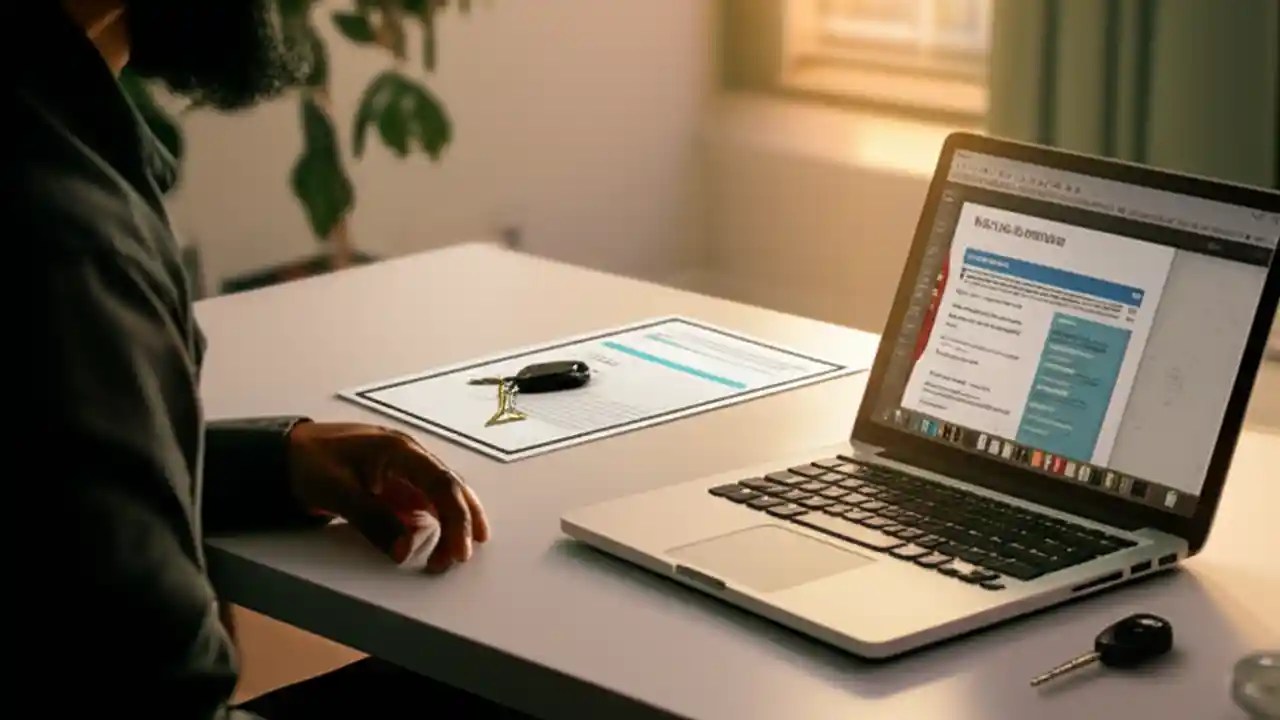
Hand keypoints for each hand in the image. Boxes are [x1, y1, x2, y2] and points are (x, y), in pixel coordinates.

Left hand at [285, 421, 489, 571]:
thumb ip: (374, 520)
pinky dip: (432, 521)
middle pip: (450, 487)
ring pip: (440, 494)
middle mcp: (408, 455)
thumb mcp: (338, 492)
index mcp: (400, 449)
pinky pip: (421, 500)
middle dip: (462, 522)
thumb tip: (405, 552)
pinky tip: (435, 539)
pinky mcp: (391, 481)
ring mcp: (401, 467)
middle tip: (461, 556)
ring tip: (452, 553)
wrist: (280, 453)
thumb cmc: (308, 463)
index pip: (442, 483)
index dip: (457, 517)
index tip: (458, 549)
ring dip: (450, 523)